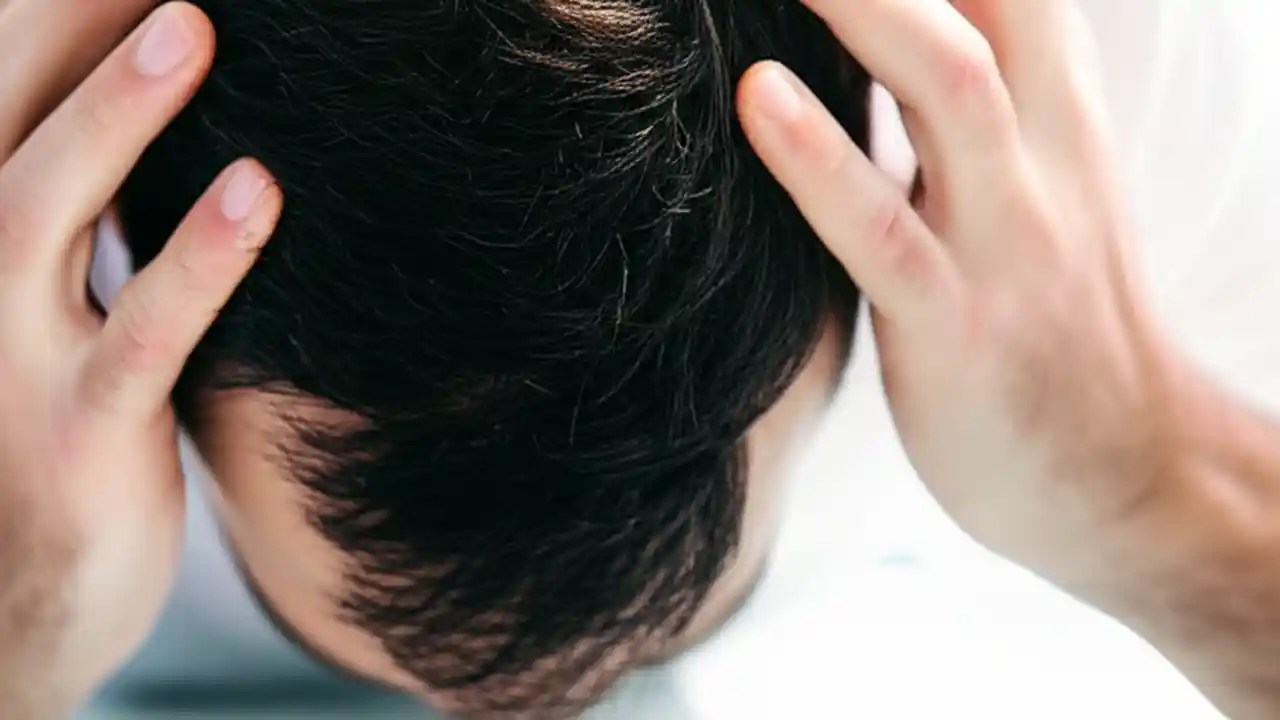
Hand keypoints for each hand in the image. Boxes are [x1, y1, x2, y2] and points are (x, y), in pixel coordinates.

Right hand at [0, 2, 280, 715]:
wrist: (21, 595)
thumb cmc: (47, 430)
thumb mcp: (45, 316)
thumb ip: (79, 225)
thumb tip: (142, 120)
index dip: (53, 41)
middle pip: (4, 140)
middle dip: (63, 43)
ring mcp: (5, 361)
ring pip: (44, 216)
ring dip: (114, 119)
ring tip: (190, 29)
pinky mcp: (81, 432)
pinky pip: (145, 334)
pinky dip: (199, 260)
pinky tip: (254, 188)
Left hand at [738, 1, 1229, 596]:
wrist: (1126, 473)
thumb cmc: (1052, 320)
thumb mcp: (1028, 185)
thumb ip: (965, 98)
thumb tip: (887, 27)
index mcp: (1053, 111)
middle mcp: (1042, 154)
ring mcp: (1005, 240)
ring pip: (950, 84)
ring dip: (866, 2)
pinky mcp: (957, 325)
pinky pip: (886, 231)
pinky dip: (821, 157)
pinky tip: (758, 97)